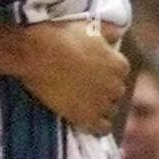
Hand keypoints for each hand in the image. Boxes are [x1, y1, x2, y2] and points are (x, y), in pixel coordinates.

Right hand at [20, 20, 127, 135]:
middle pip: (115, 93)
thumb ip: (109, 32)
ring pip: (109, 111)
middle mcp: (116, 86)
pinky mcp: (87, 118)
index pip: (120, 73)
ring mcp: (102, 104)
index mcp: (120, 65)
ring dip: (100, 108)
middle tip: (85, 86)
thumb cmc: (63, 37)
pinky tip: (86, 120)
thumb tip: (118, 34)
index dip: (106, 72)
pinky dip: (96, 126)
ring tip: (83, 102)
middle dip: (104, 90)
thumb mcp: (90, 28)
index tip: (93, 72)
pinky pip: (101, 129)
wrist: (37, 54)